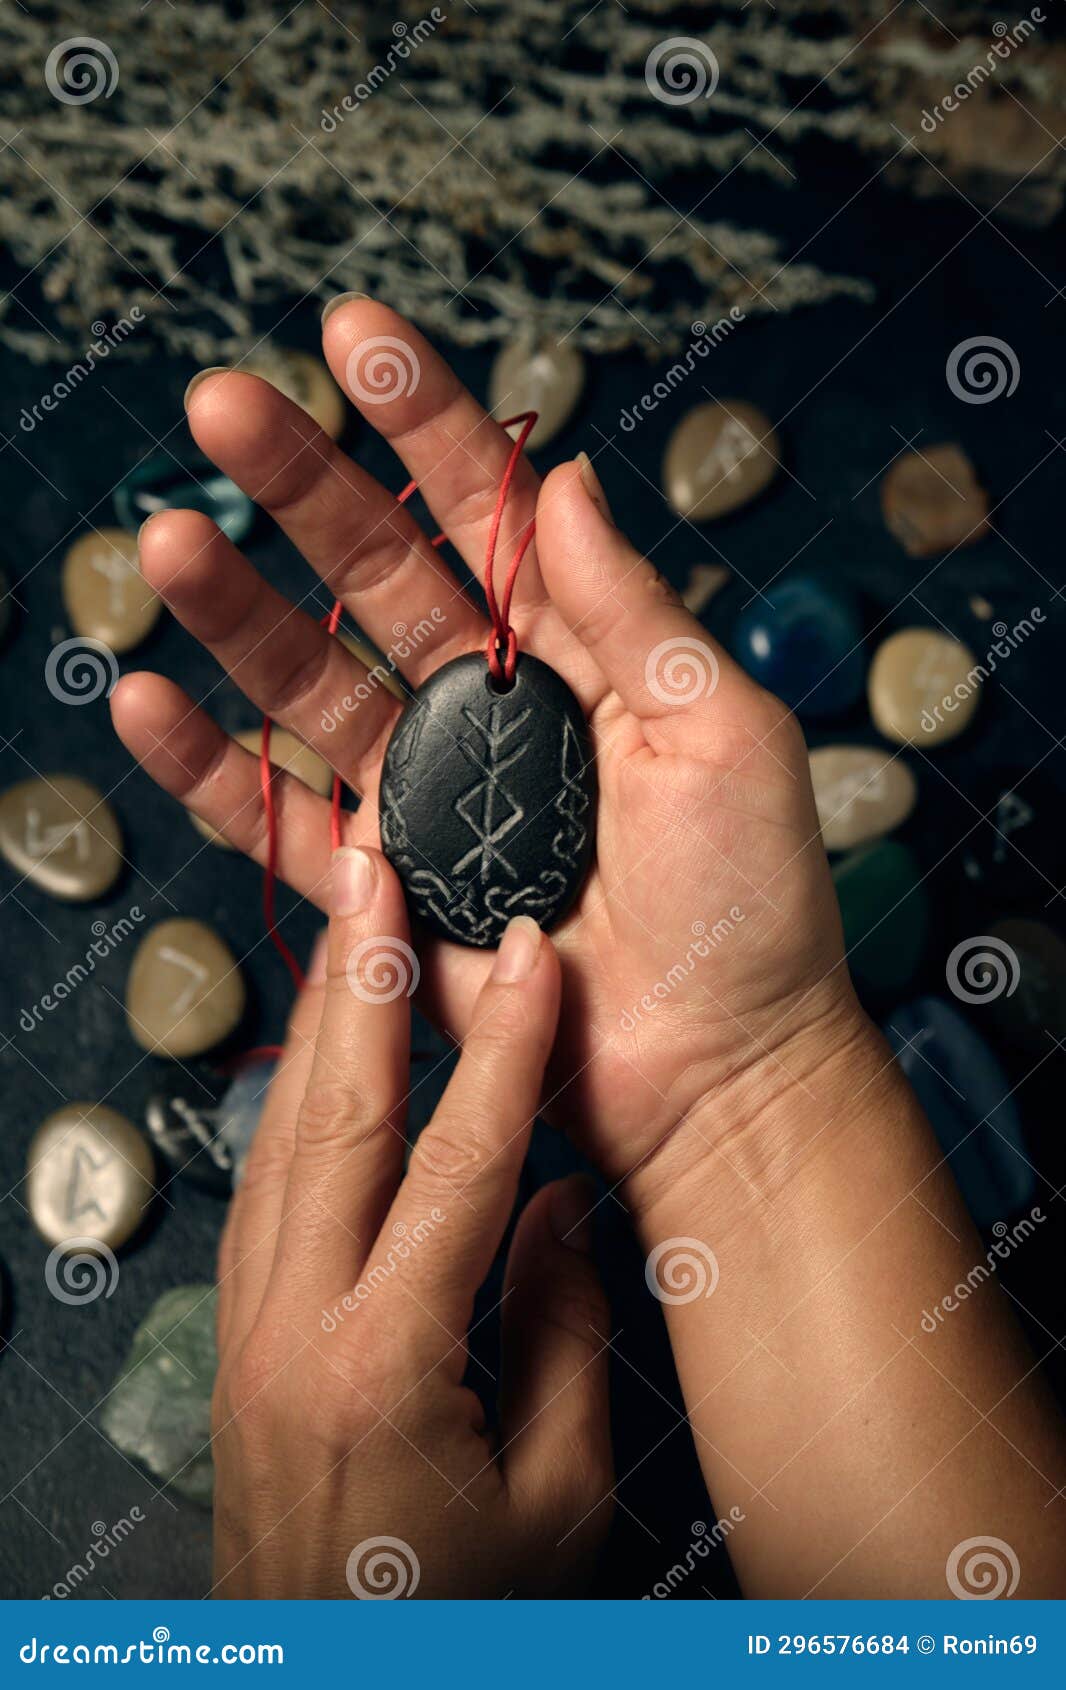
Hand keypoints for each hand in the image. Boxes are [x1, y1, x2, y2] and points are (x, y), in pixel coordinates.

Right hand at [112, 299, 864, 1206]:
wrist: (721, 1072)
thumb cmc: (752, 909)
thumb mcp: (723, 733)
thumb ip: (633, 610)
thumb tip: (562, 479)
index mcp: (579, 657)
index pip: (488, 514)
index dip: (421, 422)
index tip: (350, 335)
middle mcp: (491, 714)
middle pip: (374, 577)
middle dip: (300, 488)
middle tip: (221, 405)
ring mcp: (427, 799)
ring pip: (309, 683)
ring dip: (235, 612)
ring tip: (166, 540)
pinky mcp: (381, 890)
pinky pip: (278, 820)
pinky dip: (208, 768)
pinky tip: (148, 702)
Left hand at [211, 847, 611, 1597]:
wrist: (335, 1684)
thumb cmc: (459, 1618)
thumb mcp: (558, 1496)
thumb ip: (560, 1331)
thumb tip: (551, 1202)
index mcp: (386, 1366)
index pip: (459, 1167)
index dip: (506, 1050)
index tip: (531, 954)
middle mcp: (293, 1328)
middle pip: (334, 1116)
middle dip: (363, 980)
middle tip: (378, 870)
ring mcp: (247, 1330)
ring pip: (280, 1137)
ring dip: (321, 1024)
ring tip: (352, 925)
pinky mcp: (235, 1338)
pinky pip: (262, 1189)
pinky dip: (296, 1102)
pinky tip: (320, 1055)